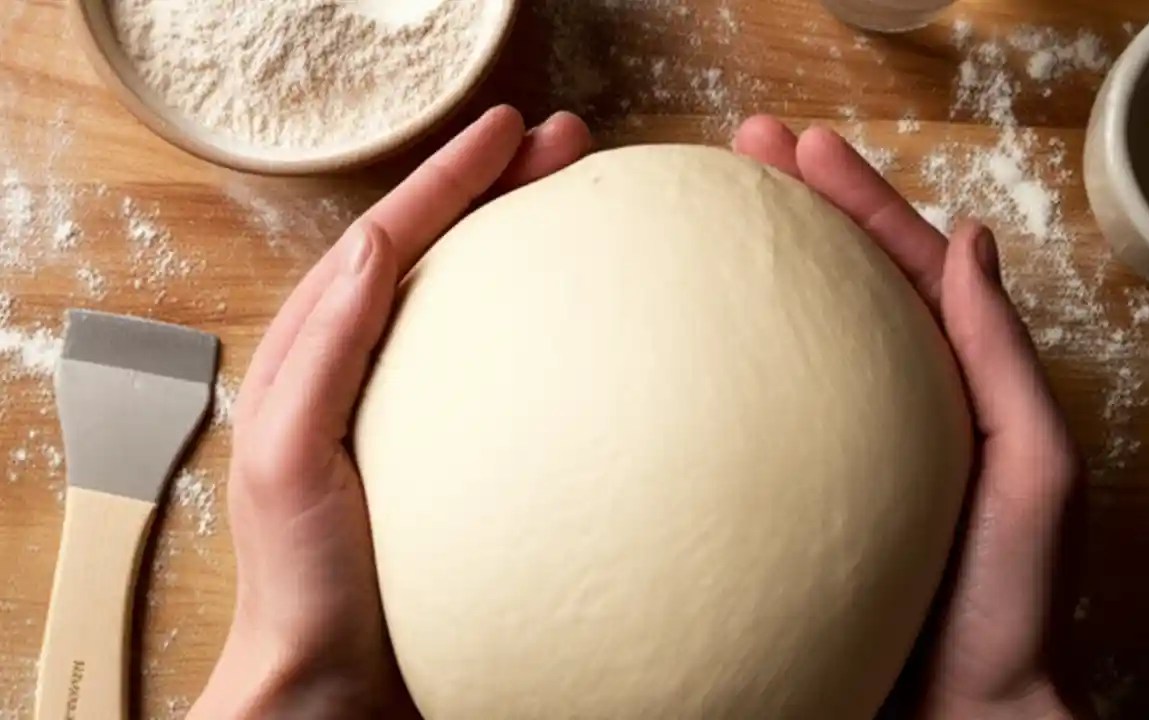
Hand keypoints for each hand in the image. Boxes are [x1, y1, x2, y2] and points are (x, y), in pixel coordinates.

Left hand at [190, 107, 591, 719]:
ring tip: (575, 196)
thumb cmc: (300, 584)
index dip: (447, 178)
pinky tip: (584, 320)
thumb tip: (367, 249)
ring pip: (471, 294)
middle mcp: (367, 365)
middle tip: (564, 146)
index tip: (508, 134)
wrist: (335, 682)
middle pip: (436, 247)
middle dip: (495, 187)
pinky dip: (538, 320)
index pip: (386, 238)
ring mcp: (418, 403)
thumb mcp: (286, 460)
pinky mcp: (461, 445)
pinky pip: (502, 361)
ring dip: (518, 237)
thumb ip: (320, 355)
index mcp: (316, 355)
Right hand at [732, 117, 1081, 718]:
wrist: (952, 716)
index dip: (859, 200)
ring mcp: (829, 446)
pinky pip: (747, 413)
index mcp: (953, 387)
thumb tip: (973, 241)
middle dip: (794, 208)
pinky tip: (671, 339)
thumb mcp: (1034, 472)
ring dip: (751, 267)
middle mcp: (888, 403)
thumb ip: (1000, 359)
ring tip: (700, 209)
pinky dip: (715, 365)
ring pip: (788, 337)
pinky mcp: (781, 494)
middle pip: (839, 283)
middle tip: (737, 149)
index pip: (904, 269)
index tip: (802, 147)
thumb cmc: (1007, 609)